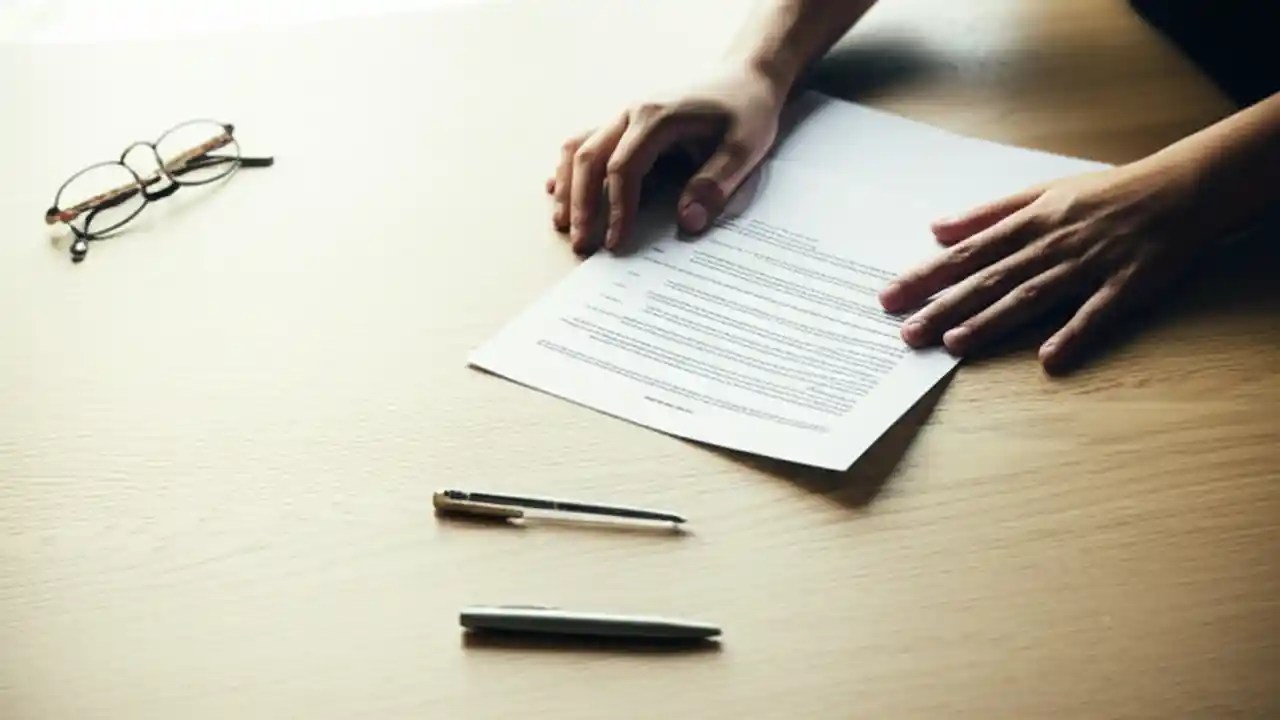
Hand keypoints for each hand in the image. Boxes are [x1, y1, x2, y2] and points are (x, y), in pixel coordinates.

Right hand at [547, 67, 784, 253]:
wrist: (744, 78)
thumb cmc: (745, 112)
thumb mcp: (744, 149)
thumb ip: (715, 185)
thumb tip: (687, 223)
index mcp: (657, 118)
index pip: (623, 168)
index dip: (617, 209)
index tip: (616, 243)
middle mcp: (631, 112)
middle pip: (590, 158)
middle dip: (582, 205)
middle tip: (581, 245)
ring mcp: (624, 116)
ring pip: (579, 148)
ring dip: (568, 186)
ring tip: (563, 224)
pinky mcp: (624, 123)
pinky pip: (586, 142)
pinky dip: (570, 168)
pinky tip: (558, 190)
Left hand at [879, 160, 1210, 373]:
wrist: (1179, 189)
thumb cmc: (1105, 193)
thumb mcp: (1042, 192)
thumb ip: (987, 214)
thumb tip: (937, 229)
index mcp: (1029, 222)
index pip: (966, 253)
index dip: (926, 276)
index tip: (890, 297)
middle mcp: (1051, 243)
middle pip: (989, 279)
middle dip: (945, 306)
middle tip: (908, 333)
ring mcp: (1088, 265)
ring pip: (1031, 295)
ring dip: (992, 320)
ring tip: (955, 344)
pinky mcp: (1125, 284)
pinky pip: (1096, 312)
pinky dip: (1073, 333)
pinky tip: (1049, 358)